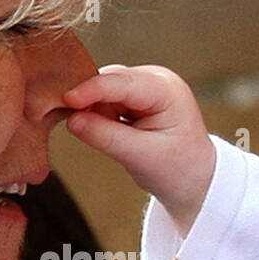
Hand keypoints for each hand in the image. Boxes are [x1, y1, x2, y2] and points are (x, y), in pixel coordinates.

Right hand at [63, 64, 216, 236]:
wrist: (193, 179)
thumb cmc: (177, 169)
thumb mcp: (142, 157)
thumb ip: (106, 137)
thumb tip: (71, 120)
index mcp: (166, 89)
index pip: (121, 83)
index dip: (91, 89)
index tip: (65, 100)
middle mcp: (154, 80)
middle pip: (108, 81)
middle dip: (87, 99)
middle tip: (66, 121)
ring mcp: (142, 87)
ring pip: (103, 91)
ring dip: (90, 110)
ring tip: (94, 135)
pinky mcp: (132, 98)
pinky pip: (104, 101)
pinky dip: (95, 114)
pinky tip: (94, 130)